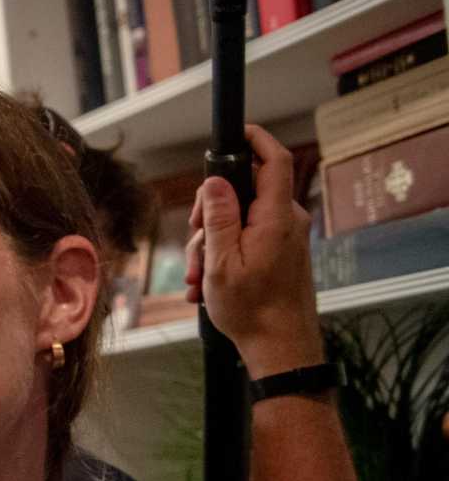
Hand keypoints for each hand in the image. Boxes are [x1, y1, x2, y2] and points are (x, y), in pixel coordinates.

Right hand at [182, 123, 324, 377]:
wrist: (281, 347)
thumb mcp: (221, 263)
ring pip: (240, 220)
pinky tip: (207, 284)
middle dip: (210, 215)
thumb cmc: (253, 311)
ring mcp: (286, 237)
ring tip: (196, 278)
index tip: (236, 133)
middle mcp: (287, 222)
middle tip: (194, 245)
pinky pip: (247, 239)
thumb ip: (219, 217)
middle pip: (245, 193)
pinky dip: (224, 256)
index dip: (256, 140)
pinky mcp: (281, 252)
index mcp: (276, 218)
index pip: (274, 161)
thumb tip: (214, 182)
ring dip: (211, 245)